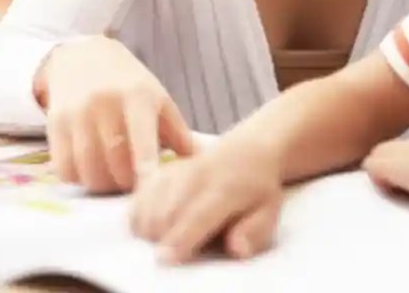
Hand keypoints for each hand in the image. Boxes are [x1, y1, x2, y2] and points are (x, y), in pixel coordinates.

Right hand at [37, 36, 194, 193]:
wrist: (83, 56)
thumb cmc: (129, 84)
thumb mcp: (158, 99)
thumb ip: (178, 133)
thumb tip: (202, 163)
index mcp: (137, 96)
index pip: (142, 139)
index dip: (146, 167)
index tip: (151, 188)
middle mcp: (104, 104)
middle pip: (115, 163)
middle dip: (126, 182)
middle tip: (133, 180)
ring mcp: (76, 113)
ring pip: (88, 170)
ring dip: (103, 183)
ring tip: (112, 176)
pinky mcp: (54, 123)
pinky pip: (64, 168)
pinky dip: (78, 177)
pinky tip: (89, 168)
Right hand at [130, 139, 283, 263]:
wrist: (247, 150)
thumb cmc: (257, 188)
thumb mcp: (269, 211)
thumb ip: (254, 232)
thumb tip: (237, 249)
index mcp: (225, 189)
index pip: (198, 215)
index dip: (181, 238)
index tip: (167, 258)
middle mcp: (196, 177)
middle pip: (166, 212)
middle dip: (163, 238)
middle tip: (176, 250)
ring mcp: (176, 171)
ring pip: (148, 204)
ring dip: (150, 228)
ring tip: (165, 237)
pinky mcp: (162, 170)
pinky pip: (139, 195)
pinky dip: (139, 213)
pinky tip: (152, 224)